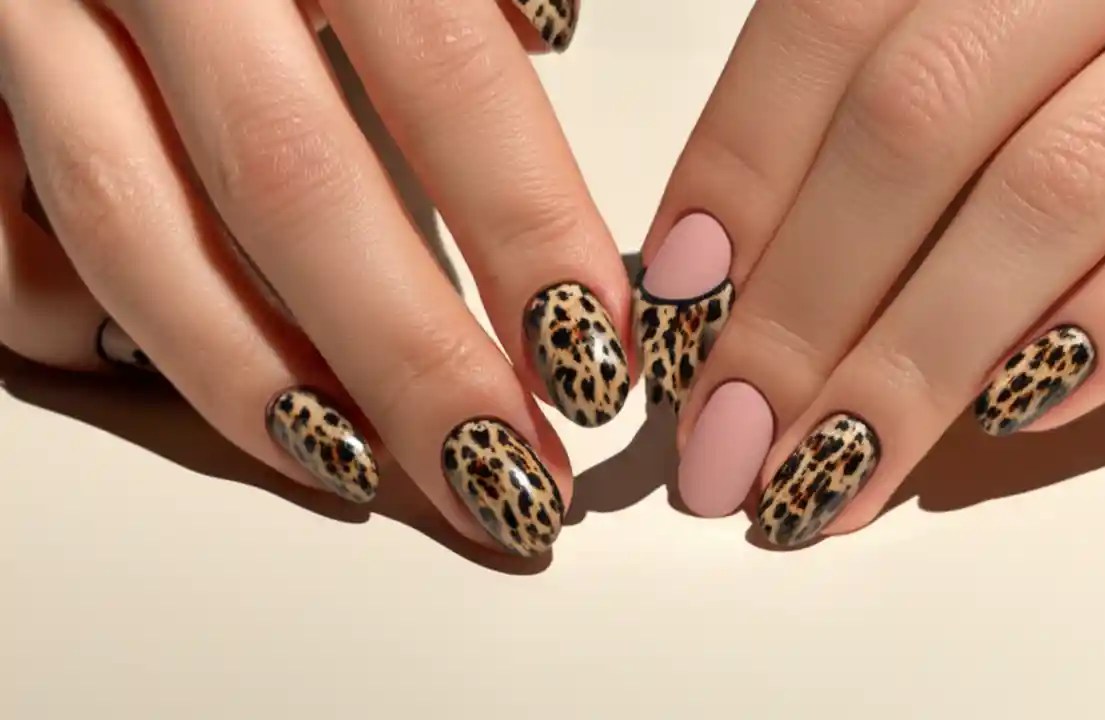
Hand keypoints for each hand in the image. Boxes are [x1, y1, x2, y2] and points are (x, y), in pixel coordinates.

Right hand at [0, 0, 631, 556]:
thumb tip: (545, 30)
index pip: (445, 72)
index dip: (528, 227)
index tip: (598, 355)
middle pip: (292, 180)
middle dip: (413, 356)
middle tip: (511, 474)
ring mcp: (32, 6)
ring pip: (127, 220)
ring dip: (256, 377)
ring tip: (364, 469)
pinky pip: (10, 230)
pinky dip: (104, 317)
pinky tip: (204, 378)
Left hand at [637, 0, 1104, 543]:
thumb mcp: (1004, 24)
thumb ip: (889, 96)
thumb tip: (721, 265)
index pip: (831, 22)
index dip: (739, 169)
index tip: (678, 309)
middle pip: (917, 116)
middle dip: (802, 300)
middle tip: (729, 435)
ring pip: (1051, 184)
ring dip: (918, 352)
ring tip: (832, 472)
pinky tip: (1018, 410)